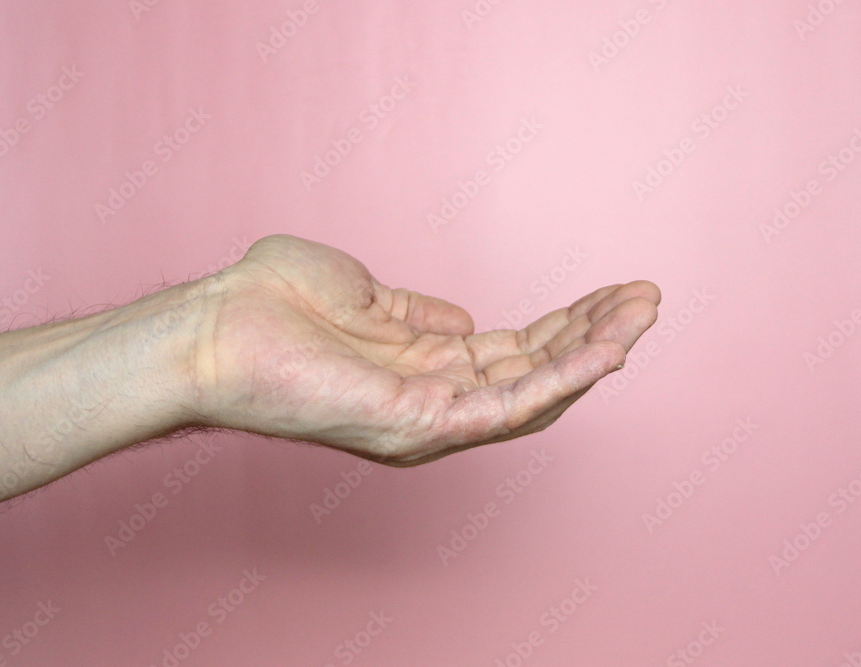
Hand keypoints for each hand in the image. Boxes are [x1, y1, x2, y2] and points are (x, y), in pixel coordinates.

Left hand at [189, 234, 659, 465]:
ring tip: (642, 314)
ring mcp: (428, 419)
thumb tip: (462, 323)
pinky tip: (603, 348)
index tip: (611, 292)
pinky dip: (561, 378)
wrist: (213, 326)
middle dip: (594, 335)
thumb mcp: (364, 294)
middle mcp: (433, 402)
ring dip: (593, 353)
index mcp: (422, 370)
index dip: (565, 324)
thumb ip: (418, 313)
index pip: (512, 352)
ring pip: (534, 392)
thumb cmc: (270, 304)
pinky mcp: (418, 424)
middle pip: (534, 372)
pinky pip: (507, 405)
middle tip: (647, 297)